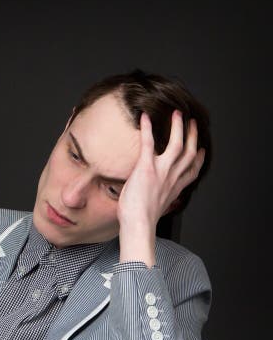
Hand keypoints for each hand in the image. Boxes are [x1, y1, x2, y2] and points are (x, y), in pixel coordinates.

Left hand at [118, 110, 205, 229]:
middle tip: (192, 124)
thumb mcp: (156, 211)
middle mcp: (172, 178)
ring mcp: (161, 171)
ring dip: (178, 127)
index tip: (201, 151)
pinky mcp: (146, 167)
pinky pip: (149, 143)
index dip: (198, 160)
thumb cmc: (141, 221)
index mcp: (174, 189)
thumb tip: (158, 204)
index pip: (192, 172)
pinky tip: (144, 118)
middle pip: (188, 154)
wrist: (138, 225)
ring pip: (177, 145)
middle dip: (192, 137)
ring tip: (177, 114)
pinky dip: (147, 129)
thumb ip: (160, 203)